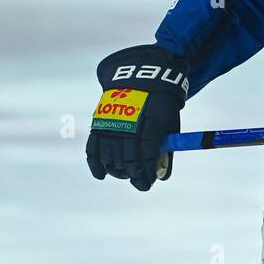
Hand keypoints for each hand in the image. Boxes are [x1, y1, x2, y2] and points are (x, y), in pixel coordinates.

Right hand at [86, 44, 189, 190]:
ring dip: (117, 171)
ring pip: (110, 158)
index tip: (147, 184)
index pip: (146, 156)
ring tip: (125, 174)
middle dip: (133, 175)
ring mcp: (112, 124)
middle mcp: (129, 124)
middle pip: (127, 160)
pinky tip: (102, 175)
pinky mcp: (99, 124)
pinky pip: (93, 150)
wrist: (141, 79)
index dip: (145, 174)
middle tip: (138, 180)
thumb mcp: (170, 124)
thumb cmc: (159, 107)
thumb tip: (162, 178)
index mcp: (151, 123)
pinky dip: (96, 165)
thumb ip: (167, 151)